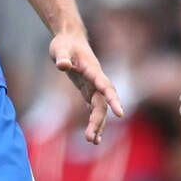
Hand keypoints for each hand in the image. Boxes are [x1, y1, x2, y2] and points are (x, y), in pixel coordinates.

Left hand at [49, 29, 123, 143]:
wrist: (69, 38)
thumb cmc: (65, 43)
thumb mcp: (60, 49)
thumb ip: (63, 57)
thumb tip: (63, 65)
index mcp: (93, 70)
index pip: (106, 86)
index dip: (113, 99)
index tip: (120, 113)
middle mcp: (97, 80)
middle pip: (102, 103)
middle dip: (98, 121)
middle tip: (90, 139)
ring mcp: (94, 86)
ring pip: (100, 109)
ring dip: (98, 125)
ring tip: (92, 142)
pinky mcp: (88, 90)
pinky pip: (94, 109)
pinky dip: (95, 121)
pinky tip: (94, 136)